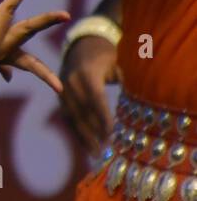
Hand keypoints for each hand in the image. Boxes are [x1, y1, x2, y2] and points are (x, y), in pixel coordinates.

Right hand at [58, 35, 119, 152]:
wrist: (81, 46)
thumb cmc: (107, 56)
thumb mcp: (118, 63)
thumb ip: (125, 82)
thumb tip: (139, 104)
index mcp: (86, 72)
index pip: (96, 98)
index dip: (103, 117)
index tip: (112, 134)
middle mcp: (70, 81)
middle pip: (83, 111)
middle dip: (95, 132)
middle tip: (107, 151)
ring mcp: (62, 89)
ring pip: (72, 117)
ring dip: (84, 137)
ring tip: (97, 154)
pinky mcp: (60, 96)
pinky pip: (68, 116)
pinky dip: (77, 132)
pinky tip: (86, 145)